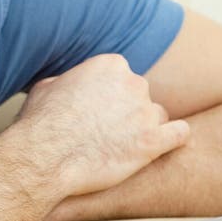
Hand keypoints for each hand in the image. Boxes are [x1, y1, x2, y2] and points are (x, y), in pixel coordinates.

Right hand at [14, 53, 189, 199]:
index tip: (102, 112)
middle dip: (128, 113)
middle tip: (109, 132)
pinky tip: (163, 146)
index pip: (124, 77)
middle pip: (141, 96)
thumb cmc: (41, 122)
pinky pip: (179, 135)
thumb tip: (68, 83)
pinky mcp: (153, 141)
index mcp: (111, 65)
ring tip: (125, 147)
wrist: (45, 155)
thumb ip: (69, 80)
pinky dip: (174, 140)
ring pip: (158, 116)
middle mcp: (133, 82)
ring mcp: (145, 112)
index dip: (113, 96)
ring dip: (146, 129)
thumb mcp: (48, 86)